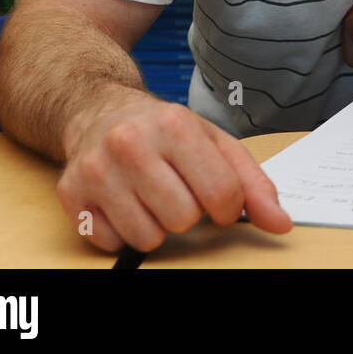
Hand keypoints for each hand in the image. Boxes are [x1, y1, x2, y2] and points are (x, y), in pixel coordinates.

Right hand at [57, 87, 292, 252]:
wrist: (98, 110)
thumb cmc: (166, 132)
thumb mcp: (215, 143)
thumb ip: (253, 184)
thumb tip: (281, 225)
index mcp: (175, 125)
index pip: (222, 194)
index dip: (227, 206)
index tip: (217, 198)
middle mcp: (131, 143)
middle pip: (184, 219)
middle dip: (188, 213)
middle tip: (176, 189)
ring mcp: (96, 169)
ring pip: (147, 237)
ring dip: (156, 226)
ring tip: (150, 196)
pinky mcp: (71, 193)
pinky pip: (110, 243)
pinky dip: (122, 232)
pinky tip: (123, 202)